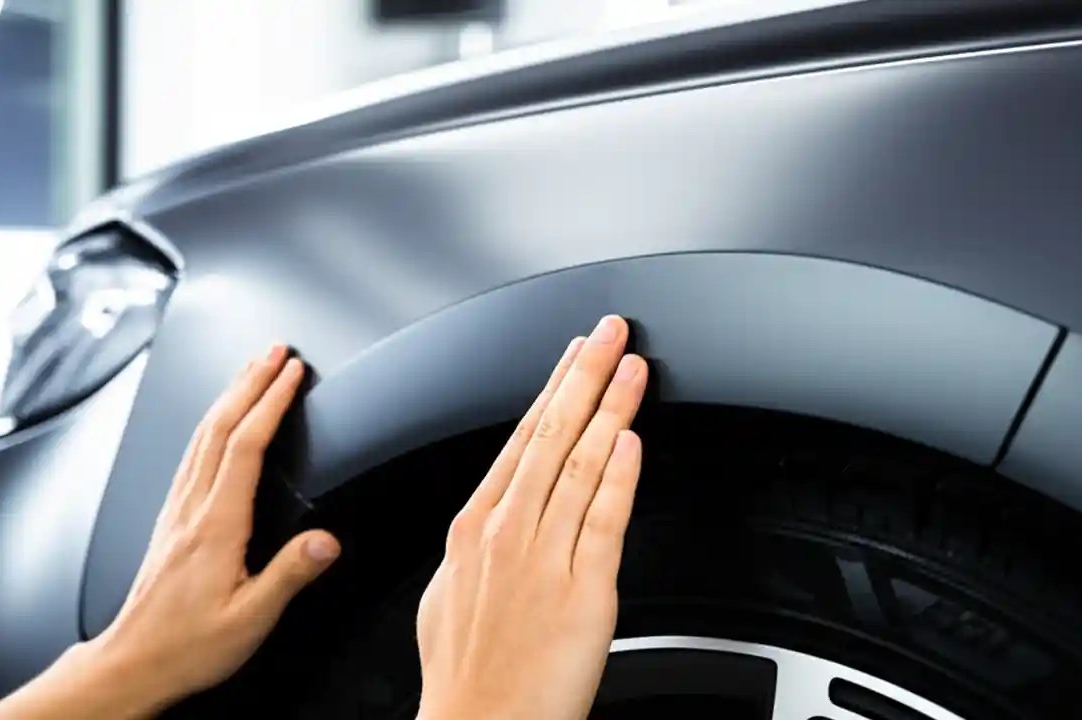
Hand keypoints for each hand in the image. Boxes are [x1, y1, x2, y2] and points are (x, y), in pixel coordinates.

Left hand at [0, 346, 340, 719]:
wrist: (134, 663)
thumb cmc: (189, 645)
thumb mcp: (251, 618)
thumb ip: (291, 573)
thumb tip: (327, 539)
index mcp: (217, 526)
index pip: (246, 446)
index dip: (272, 403)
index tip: (294, 373)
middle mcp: (192, 510)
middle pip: (220, 427)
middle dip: (251, 381)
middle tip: (276, 351)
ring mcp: (177, 512)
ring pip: (202, 435)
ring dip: (229, 395)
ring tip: (251, 370)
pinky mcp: (171, 521)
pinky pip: (191, 454)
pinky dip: (211, 423)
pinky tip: (217, 423)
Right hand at [416, 315, 647, 719]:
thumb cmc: (467, 673)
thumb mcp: (450, 592)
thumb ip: (480, 544)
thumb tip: (499, 509)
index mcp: (473, 528)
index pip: (520, 439)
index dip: (553, 388)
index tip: (572, 354)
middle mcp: (507, 534)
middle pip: (551, 436)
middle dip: (583, 375)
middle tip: (608, 332)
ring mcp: (545, 560)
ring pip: (579, 465)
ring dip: (609, 409)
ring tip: (630, 367)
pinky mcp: (585, 592)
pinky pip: (604, 520)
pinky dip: (618, 476)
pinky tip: (631, 441)